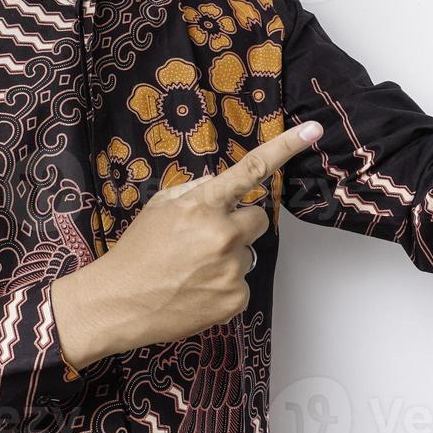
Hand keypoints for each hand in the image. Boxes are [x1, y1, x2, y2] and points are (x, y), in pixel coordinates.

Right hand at [50, 120, 321, 366]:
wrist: (119, 302)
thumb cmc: (136, 251)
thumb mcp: (160, 206)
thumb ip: (195, 190)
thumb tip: (220, 185)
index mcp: (204, 204)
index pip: (253, 169)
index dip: (286, 147)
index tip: (313, 131)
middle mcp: (224, 234)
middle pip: (258, 220)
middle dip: (239, 224)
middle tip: (205, 238)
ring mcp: (232, 269)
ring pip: (246, 254)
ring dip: (227, 258)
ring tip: (192, 269)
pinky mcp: (236, 299)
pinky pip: (241, 284)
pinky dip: (224, 286)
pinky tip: (196, 289)